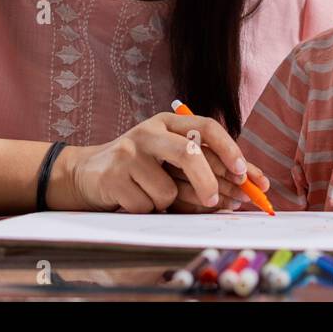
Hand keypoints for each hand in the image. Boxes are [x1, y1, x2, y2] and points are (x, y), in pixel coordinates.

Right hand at [57, 111, 251, 212]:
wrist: (89, 172)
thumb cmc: (141, 168)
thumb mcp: (171, 159)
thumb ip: (204, 168)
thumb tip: (242, 188)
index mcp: (169, 122)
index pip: (206, 127)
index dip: (229, 150)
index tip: (243, 173)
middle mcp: (150, 131)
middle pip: (189, 154)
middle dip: (208, 182)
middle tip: (217, 202)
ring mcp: (129, 152)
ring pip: (167, 190)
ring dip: (166, 203)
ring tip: (151, 194)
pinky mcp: (114, 175)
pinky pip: (146, 204)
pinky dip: (146, 209)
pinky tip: (133, 197)